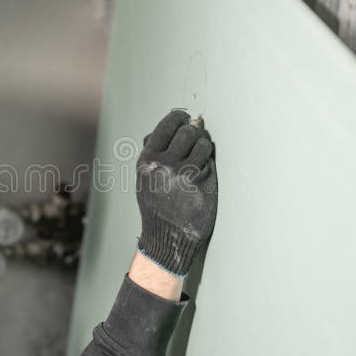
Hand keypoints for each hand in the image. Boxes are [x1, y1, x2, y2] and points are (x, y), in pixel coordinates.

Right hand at [135, 109, 217, 275]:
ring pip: (202, 143)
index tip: (187, 118)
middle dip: (195, 131)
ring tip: (200, 156)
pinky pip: (210, 161)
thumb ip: (155, 149)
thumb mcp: (146, 176)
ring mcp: (181, 174)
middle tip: (197, 137)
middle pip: (187, 131)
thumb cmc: (158, 205)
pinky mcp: (199, 184)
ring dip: (205, 146)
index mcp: (146, 160)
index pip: (167, 125)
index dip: (180, 117)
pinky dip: (209, 162)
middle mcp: (162, 164)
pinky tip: (203, 172)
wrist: (167, 238)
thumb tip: (176, 120)